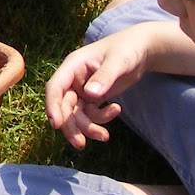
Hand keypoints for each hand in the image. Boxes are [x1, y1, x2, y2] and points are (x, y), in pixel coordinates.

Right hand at [43, 23, 156, 148]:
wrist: (141, 50)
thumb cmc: (127, 49)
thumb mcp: (118, 61)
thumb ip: (105, 77)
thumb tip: (90, 94)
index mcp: (73, 66)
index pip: (55, 88)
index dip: (52, 106)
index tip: (55, 125)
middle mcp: (73, 79)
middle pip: (64, 107)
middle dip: (72, 126)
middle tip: (80, 144)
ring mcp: (82, 89)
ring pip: (77, 115)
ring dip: (88, 127)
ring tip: (105, 136)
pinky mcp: (92, 97)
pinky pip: (90, 114)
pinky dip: (101, 119)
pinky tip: (116, 109)